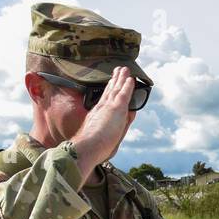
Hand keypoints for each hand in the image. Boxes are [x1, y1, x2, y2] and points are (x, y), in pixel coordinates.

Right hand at [69, 66, 136, 184]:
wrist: (87, 148)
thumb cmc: (94, 149)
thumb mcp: (106, 139)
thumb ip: (116, 129)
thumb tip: (126, 120)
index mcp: (96, 116)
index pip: (104, 100)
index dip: (108, 91)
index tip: (111, 83)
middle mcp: (101, 109)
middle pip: (109, 92)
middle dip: (114, 81)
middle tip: (118, 71)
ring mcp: (108, 107)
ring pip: (116, 89)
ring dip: (121, 78)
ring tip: (124, 69)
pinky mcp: (115, 108)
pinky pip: (123, 93)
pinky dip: (127, 85)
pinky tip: (130, 78)